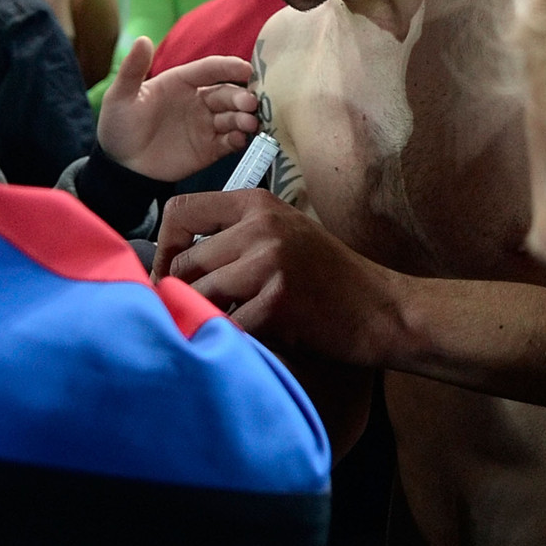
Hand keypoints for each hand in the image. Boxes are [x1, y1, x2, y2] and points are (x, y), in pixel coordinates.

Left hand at [96, 38, 258, 182]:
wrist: (120, 166)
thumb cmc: (119, 125)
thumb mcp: (121, 96)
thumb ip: (133, 70)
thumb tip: (142, 39)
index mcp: (181, 82)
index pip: (209, 69)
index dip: (228, 67)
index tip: (246, 69)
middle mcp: (198, 101)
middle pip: (226, 93)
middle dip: (241, 96)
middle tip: (250, 102)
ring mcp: (205, 125)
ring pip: (232, 117)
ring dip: (244, 118)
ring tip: (249, 122)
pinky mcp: (209, 149)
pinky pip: (229, 142)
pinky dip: (238, 140)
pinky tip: (240, 140)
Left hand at [154, 190, 401, 368]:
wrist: (382, 309)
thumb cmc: (328, 277)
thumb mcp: (282, 235)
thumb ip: (234, 238)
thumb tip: (170, 261)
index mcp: (257, 203)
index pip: (179, 211)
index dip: (163, 248)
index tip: (168, 275)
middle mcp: (260, 226)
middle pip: (185, 261)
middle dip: (180, 293)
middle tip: (190, 314)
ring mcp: (269, 262)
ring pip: (198, 294)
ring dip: (201, 317)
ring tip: (222, 328)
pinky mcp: (276, 301)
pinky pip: (226, 325)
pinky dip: (229, 340)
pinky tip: (248, 342)